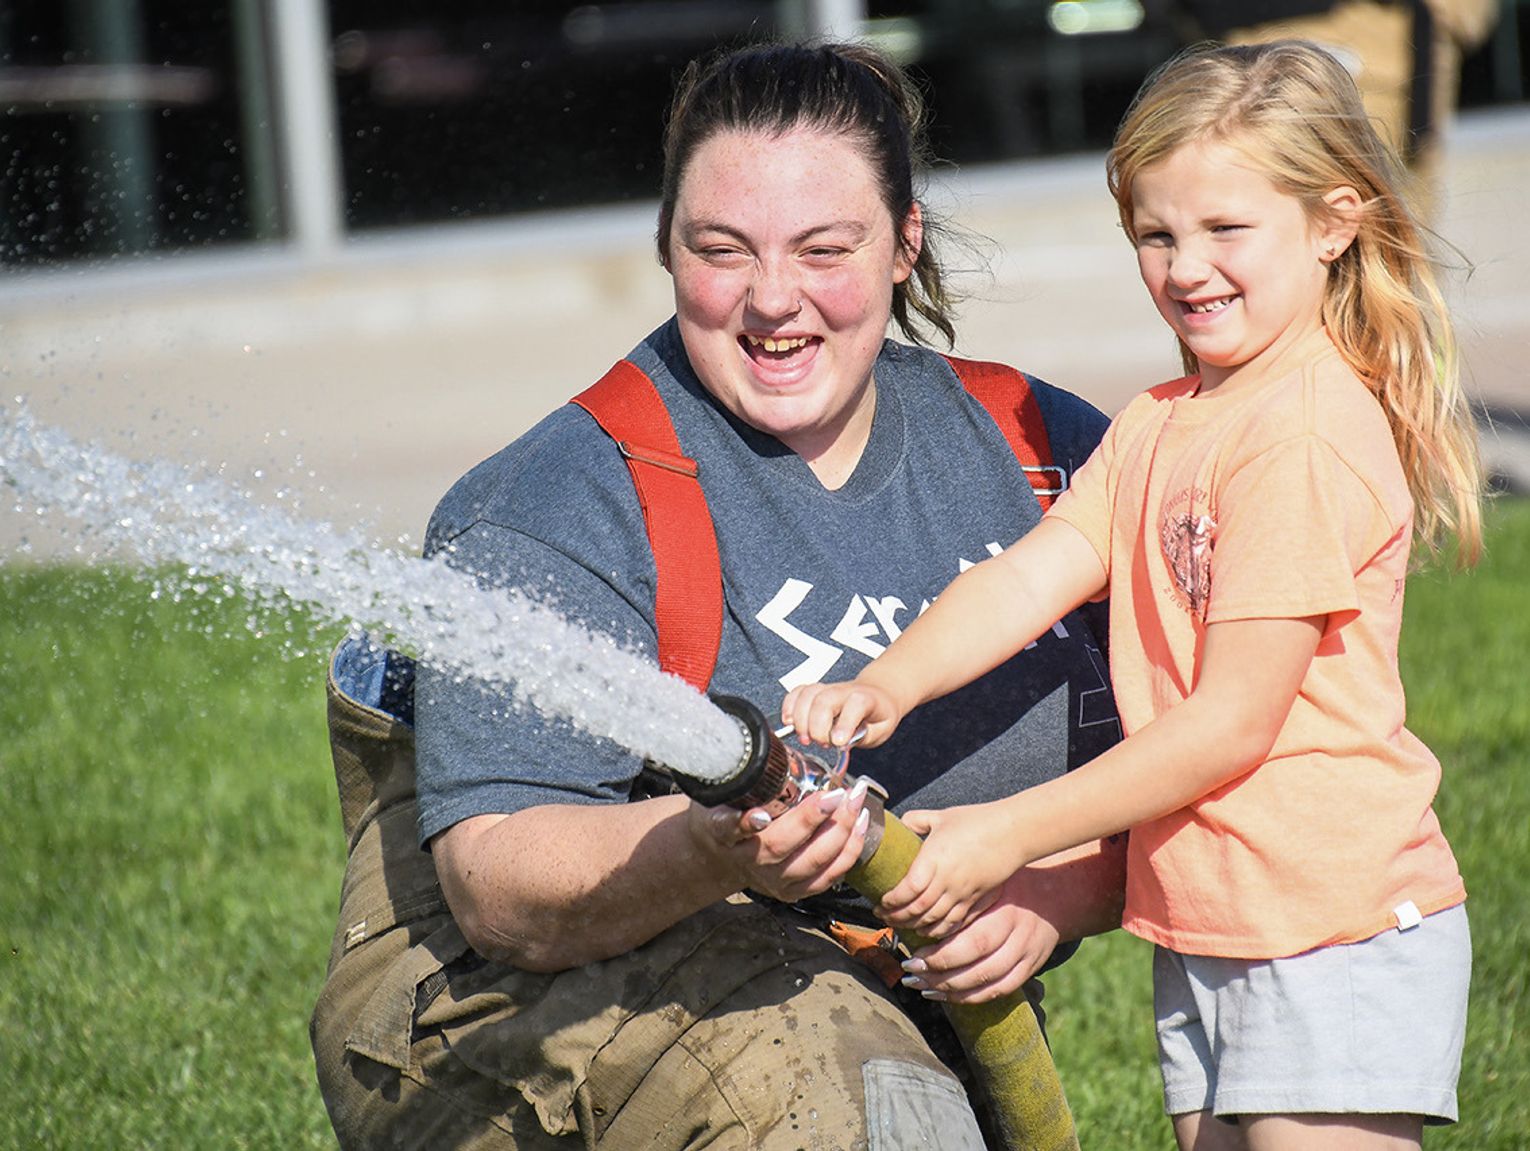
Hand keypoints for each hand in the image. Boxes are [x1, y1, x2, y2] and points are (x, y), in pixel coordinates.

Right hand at [689, 776, 872, 902]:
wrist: (727, 854)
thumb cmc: (733, 811)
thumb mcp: (727, 792)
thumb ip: (745, 777)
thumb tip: (766, 745)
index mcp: (724, 834)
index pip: (729, 829)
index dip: (744, 824)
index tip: (760, 815)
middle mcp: (748, 861)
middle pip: (779, 846)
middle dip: (812, 819)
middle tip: (838, 794)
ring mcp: (772, 880)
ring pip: (810, 863)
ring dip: (840, 831)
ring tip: (856, 801)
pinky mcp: (795, 892)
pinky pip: (829, 876)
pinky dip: (850, 849)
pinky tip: (861, 822)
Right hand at [780, 680, 903, 748]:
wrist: (877, 693)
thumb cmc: (878, 713)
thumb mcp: (881, 730)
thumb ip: (864, 737)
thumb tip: (843, 743)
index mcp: (866, 699)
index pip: (855, 704)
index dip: (845, 723)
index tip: (838, 742)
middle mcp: (844, 691)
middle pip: (825, 700)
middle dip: (817, 726)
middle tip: (821, 743)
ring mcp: (827, 689)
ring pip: (807, 694)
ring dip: (801, 719)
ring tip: (805, 737)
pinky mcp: (814, 691)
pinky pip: (796, 692)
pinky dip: (788, 707)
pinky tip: (790, 722)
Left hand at [878, 801, 1028, 938]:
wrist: (1012, 832)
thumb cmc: (976, 821)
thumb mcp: (941, 816)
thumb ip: (916, 820)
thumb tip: (899, 824)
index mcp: (934, 859)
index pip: (907, 889)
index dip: (891, 900)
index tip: (880, 902)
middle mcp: (947, 880)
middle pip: (917, 909)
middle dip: (896, 917)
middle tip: (883, 918)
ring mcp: (963, 893)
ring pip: (934, 920)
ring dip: (914, 926)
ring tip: (901, 925)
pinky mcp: (977, 900)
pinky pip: (954, 922)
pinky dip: (938, 931)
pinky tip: (928, 931)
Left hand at [896, 876, 1061, 1004]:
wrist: (1053, 895)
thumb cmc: (1008, 886)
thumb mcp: (988, 885)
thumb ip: (962, 903)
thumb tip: (918, 915)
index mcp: (1005, 912)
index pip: (971, 941)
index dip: (941, 954)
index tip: (912, 957)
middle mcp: (1018, 937)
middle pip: (978, 966)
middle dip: (940, 974)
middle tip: (910, 973)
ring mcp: (1027, 956)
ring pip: (988, 983)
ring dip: (951, 990)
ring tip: (921, 987)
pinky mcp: (1030, 969)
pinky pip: (999, 991)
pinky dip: (972, 997)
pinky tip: (947, 995)